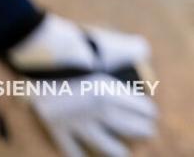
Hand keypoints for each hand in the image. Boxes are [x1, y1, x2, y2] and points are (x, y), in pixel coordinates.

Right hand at [4, 13, 157, 156]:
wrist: (40, 60)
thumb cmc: (76, 49)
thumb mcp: (107, 46)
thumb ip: (131, 48)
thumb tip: (144, 51)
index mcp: (109, 91)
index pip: (136, 106)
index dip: (146, 111)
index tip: (153, 115)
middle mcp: (95, 110)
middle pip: (123, 125)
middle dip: (139, 130)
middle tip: (150, 133)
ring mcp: (75, 122)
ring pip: (101, 142)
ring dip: (114, 150)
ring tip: (124, 155)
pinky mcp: (56, 128)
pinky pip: (69, 147)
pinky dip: (76, 155)